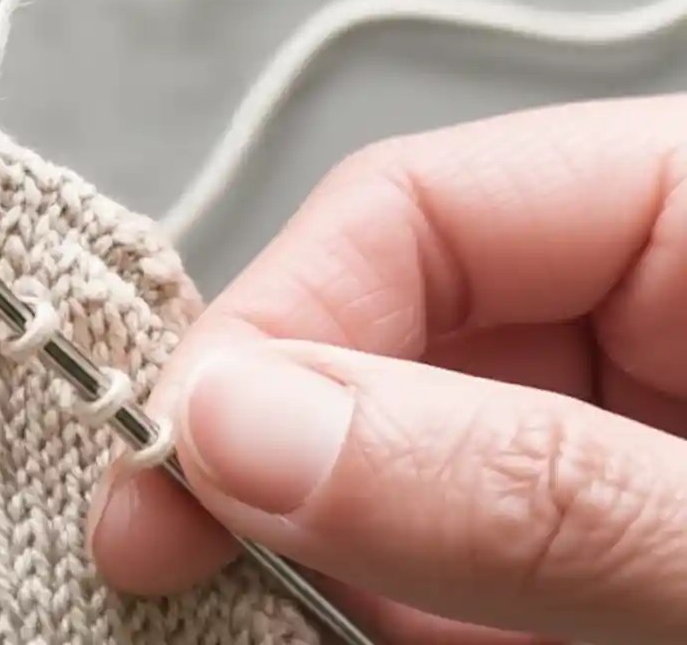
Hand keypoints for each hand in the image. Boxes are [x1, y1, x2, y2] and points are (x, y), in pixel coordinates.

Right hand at [89, 95, 686, 644]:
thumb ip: (522, 486)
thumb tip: (246, 426)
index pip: (414, 206)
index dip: (271, 318)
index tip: (176, 454)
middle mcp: (644, 316)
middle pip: (383, 341)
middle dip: (274, 454)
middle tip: (168, 555)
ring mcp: (616, 444)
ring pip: (397, 467)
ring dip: (314, 550)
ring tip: (241, 612)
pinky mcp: (598, 552)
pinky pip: (453, 567)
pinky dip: (385, 615)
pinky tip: (327, 634)